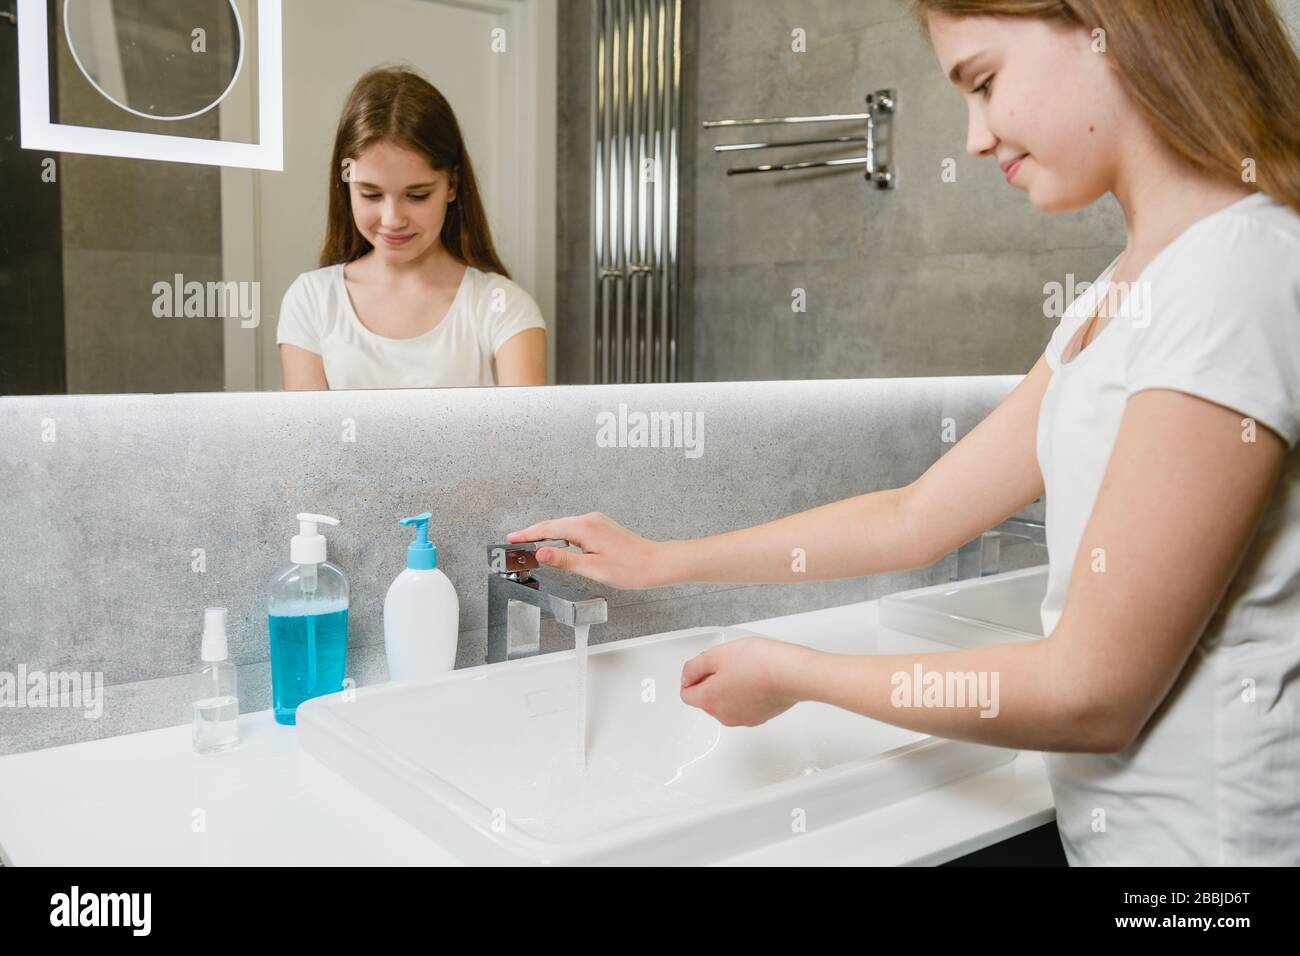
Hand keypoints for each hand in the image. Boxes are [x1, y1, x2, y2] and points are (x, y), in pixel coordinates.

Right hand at [506, 511, 674, 589]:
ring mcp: (596, 522)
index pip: (547, 529)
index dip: (527, 534)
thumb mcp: (592, 568)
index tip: (512, 539)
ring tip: (531, 544)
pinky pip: (574, 528)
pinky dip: (560, 535)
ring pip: (563, 526)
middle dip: (533, 533)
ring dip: (546, 534)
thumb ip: (563, 560)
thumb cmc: (630, 568)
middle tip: (516, 543)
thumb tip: (540, 553)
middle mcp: (590, 520)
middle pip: (553, 524)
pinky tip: (557, 544)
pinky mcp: (601, 527)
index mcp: (584, 528)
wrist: (655, 564)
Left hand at [679, 634, 811, 726]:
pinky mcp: (759, 717)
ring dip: (730, 687)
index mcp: (708, 700)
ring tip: (746, 669)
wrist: (792, 674)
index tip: (705, 666)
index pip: (686, 693)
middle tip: (728, 662)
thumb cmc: (759, 663)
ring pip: (726, 702)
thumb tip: (686, 677)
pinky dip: (746, 694)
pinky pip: (744, 705)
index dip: (693, 676)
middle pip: (707, 698)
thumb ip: (693, 667)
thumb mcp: (717, 654)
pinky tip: (757, 678)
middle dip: (712, 681)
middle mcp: (723, 715)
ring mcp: (742, 719)